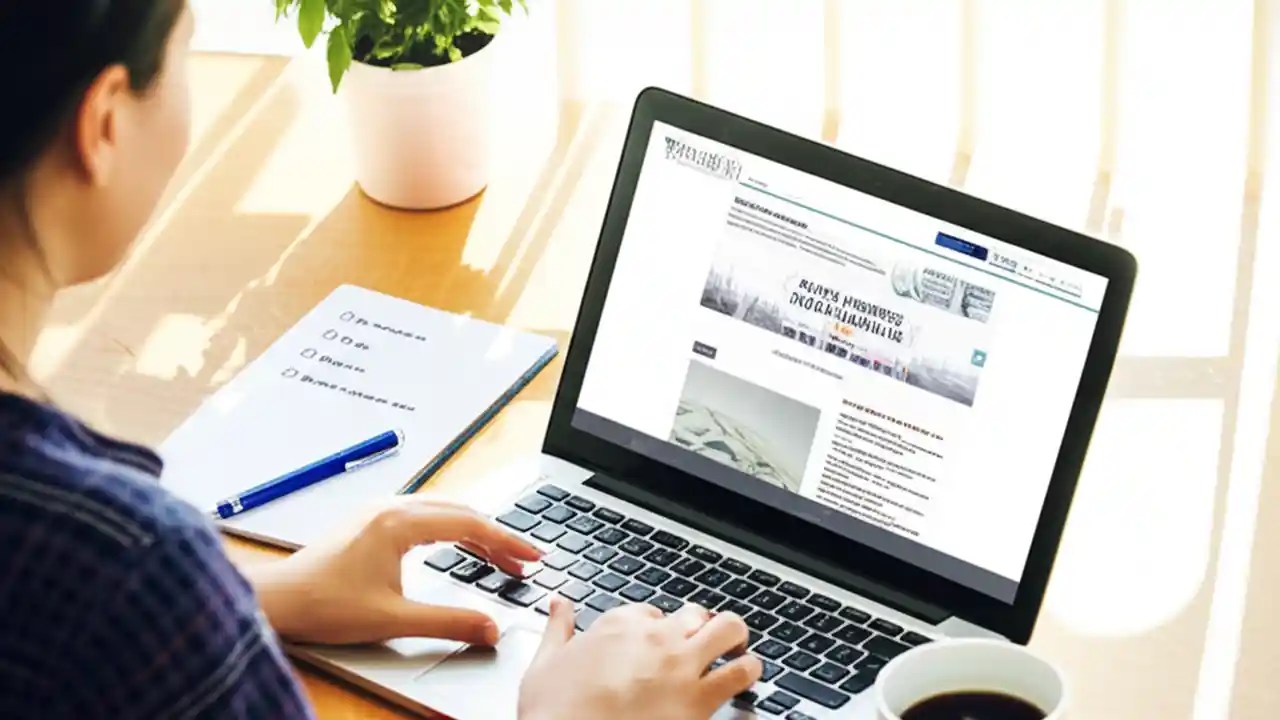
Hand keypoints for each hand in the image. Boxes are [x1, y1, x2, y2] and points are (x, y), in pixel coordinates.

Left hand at [246, 497, 541, 644]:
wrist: (278, 600)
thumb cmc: (324, 605)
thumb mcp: (394, 619)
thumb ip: (448, 622)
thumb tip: (489, 628)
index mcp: (401, 523)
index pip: (471, 525)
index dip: (509, 541)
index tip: (534, 556)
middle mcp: (392, 508)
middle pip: (462, 513)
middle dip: (498, 537)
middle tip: (525, 561)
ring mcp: (380, 512)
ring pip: (444, 512)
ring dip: (475, 533)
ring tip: (500, 558)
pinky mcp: (371, 522)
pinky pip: (425, 516)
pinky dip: (452, 530)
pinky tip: (459, 546)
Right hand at [518, 598, 762, 719]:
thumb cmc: (554, 713)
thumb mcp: (543, 665)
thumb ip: (556, 629)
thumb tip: (558, 604)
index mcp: (617, 625)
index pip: (650, 612)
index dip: (657, 628)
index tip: (655, 644)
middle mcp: (654, 637)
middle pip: (693, 614)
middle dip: (700, 627)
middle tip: (702, 644)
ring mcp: (680, 664)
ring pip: (727, 630)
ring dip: (735, 639)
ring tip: (738, 651)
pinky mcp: (700, 698)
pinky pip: (740, 674)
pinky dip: (750, 672)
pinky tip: (748, 677)